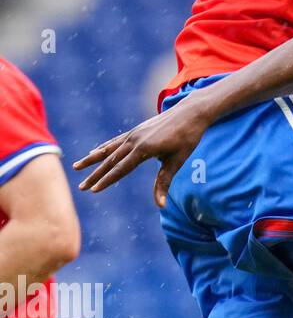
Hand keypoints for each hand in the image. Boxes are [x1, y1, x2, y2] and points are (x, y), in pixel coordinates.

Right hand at [73, 96, 213, 207]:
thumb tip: (161, 206)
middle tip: (80, 187)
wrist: (191, 112)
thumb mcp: (178, 160)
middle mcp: (135, 140)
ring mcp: (134, 133)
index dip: (107, 180)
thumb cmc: (188, 137)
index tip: (93, 190)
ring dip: (92, 159)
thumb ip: (164, 182)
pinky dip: (103, 147)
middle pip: (111, 161)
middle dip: (95, 175)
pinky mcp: (136, 130)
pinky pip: (115, 141)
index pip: (121, 168)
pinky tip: (95, 152)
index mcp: (144, 149)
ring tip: (76, 167)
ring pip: (108, 149)